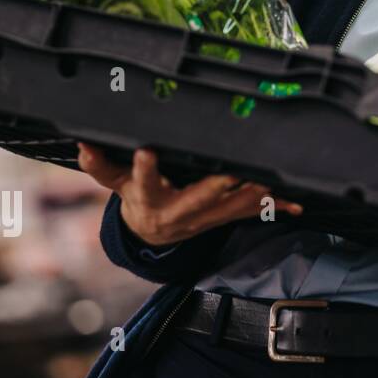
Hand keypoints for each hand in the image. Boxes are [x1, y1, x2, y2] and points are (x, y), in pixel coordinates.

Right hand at [77, 143, 301, 247]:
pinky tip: (296, 204)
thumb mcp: (116, 184)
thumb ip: (100, 165)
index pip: (143, 181)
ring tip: (268, 179)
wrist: (154, 234)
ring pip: (230, 206)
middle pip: (197, 198)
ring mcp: (205, 218)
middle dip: (216, 185)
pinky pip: (251, 212)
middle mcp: (179, 211)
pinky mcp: (224, 218)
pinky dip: (274, 206)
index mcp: (149, 198)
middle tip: (231, 171)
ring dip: (250, 194)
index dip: (144, 168)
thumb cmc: (138, 199)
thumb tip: (81, 143)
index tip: (146, 151)